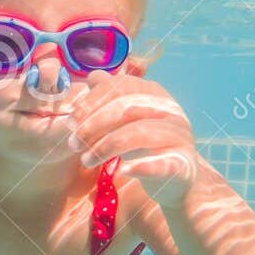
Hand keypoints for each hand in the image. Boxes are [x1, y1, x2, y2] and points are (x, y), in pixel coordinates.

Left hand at [67, 70, 201, 208]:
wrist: (177, 178)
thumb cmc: (145, 145)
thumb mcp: (126, 119)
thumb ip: (111, 98)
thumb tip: (94, 76)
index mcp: (155, 93)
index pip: (120, 86)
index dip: (92, 101)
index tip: (71, 120)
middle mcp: (170, 110)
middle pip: (126, 108)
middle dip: (93, 126)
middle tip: (73, 144)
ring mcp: (179, 135)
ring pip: (137, 134)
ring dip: (105, 148)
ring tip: (86, 161)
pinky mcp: (183, 163)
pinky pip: (160, 163)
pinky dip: (139, 166)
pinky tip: (121, 171)